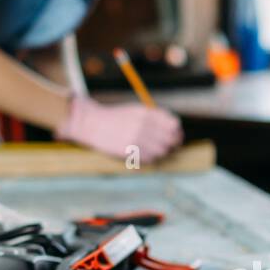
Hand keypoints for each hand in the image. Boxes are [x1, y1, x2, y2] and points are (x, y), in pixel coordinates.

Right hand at [56, 96, 182, 160]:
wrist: (93, 123)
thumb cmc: (116, 118)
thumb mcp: (136, 111)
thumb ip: (155, 118)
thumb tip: (175, 129)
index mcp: (146, 113)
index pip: (173, 124)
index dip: (177, 131)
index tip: (175, 135)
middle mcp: (143, 125)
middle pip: (170, 139)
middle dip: (171, 144)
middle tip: (168, 146)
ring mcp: (136, 139)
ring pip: (161, 151)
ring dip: (161, 152)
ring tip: (153, 149)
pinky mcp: (129, 151)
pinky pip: (149, 159)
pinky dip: (150, 158)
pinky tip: (143, 153)